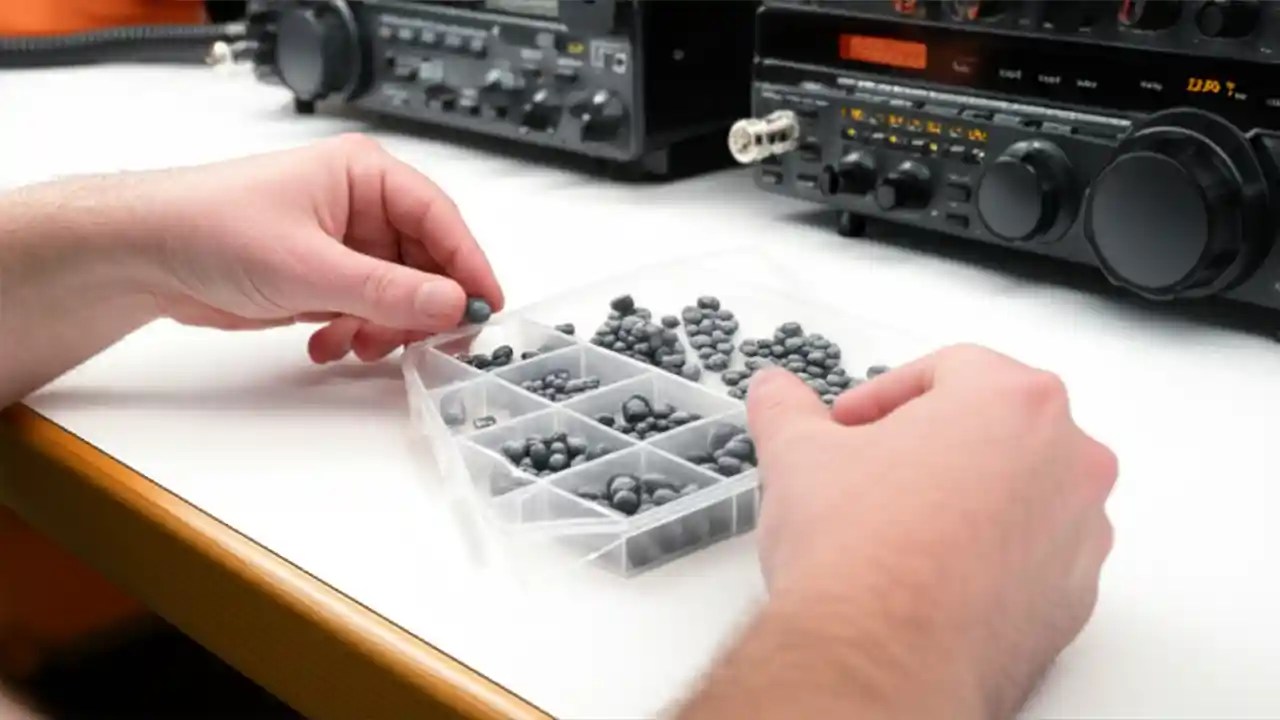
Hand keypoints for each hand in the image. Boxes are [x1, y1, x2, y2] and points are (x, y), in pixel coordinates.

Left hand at [128, 133, 502, 362]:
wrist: (146, 256)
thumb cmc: (212, 229)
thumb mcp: (310, 266)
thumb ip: (389, 290)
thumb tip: (453, 304)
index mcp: (365, 175)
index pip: (441, 219)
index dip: (469, 265)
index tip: (487, 306)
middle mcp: (361, 206)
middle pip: (426, 262)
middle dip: (422, 308)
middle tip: (423, 344)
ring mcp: (344, 245)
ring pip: (400, 294)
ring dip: (386, 328)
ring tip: (356, 344)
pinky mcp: (325, 279)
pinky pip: (368, 311)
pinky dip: (358, 334)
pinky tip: (327, 345)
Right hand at [745, 345, 1116, 717]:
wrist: (878, 662)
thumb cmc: (861, 557)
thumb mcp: (798, 454)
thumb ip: (788, 408)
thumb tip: (777, 394)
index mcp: (1014, 401)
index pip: (950, 368)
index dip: (883, 394)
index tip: (850, 423)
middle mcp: (1067, 460)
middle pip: (994, 424)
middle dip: (929, 442)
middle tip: (872, 468)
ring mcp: (1081, 533)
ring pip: (1021, 489)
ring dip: (963, 497)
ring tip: (897, 527)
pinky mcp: (1075, 598)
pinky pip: (1032, 554)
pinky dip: (988, 554)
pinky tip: (928, 575)